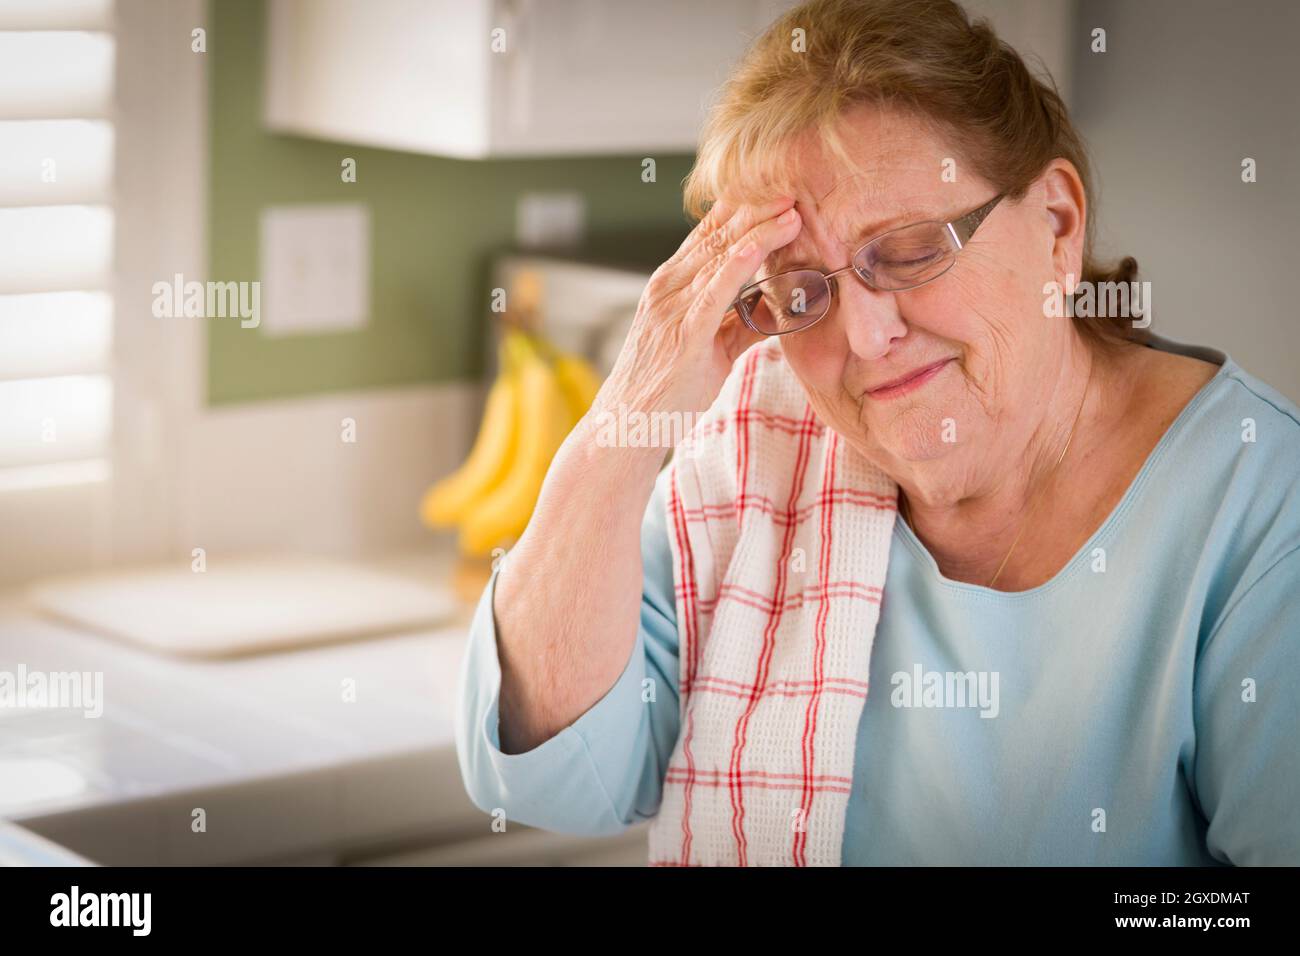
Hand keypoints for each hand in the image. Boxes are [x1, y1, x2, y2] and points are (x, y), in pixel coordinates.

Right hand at [593, 197, 803, 422]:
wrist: (626, 427)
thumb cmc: (667, 390)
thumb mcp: (709, 349)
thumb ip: (740, 324)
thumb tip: (777, 309)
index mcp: (671, 286)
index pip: (709, 236)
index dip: (744, 210)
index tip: (777, 190)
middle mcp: (668, 288)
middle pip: (718, 237)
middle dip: (757, 210)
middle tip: (793, 186)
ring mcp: (672, 309)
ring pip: (720, 259)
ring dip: (758, 232)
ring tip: (792, 211)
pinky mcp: (683, 335)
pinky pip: (714, 294)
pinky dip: (737, 267)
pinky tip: (757, 246)